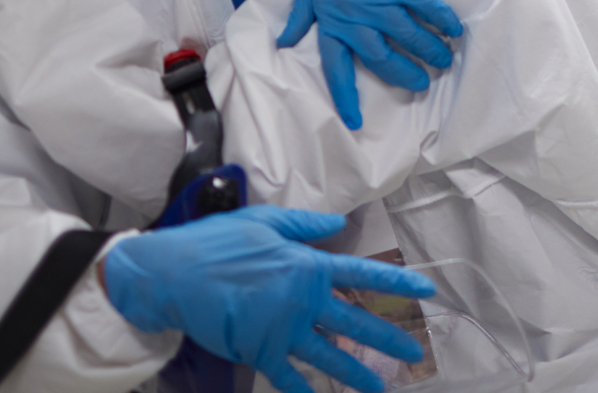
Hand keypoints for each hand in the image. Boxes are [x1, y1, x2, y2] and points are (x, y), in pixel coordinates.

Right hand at [103, 205, 435, 392]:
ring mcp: (282, 329)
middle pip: (354, 322)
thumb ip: (305, 226)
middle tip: (412, 351)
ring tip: (381, 387)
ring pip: (329, 357)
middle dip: (387, 337)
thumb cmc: (216, 243)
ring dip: (356, 374)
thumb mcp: (264, 221)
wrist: (173, 274)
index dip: (395, 282)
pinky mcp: (259, 351)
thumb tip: (338, 224)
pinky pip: (289, 376)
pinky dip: (305, 391)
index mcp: (307, 264)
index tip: (424, 289)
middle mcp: (302, 299)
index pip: (362, 274)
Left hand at [278, 0, 462, 129]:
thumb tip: (284, 42)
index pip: (336, 65)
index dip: (345, 95)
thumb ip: (301, 13)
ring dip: (430, 51)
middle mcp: (353, 13)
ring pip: (409, 37)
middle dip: (404, 75)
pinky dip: (442, 22)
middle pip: (381, 58)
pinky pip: (427, 10)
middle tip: (421, 83)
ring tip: (444, 58)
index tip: (354, 121)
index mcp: (330, 16)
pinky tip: (453, 30)